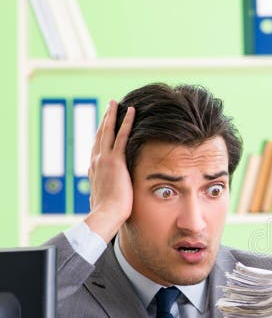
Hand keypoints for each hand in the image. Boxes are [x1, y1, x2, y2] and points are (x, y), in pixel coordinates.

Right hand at [85, 100, 134, 242]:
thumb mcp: (104, 199)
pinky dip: (126, 122)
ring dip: (112, 115)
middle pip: (100, 135)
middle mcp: (96, 161)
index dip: (100, 136)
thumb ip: (105, 193)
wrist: (106, 214)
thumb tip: (104, 198)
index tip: (103, 126)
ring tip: (116, 103)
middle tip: (109, 107)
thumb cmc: (108, 213)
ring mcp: (104, 159)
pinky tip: (131, 111)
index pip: (96, 148)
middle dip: (104, 120)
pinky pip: (122, 136)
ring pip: (108, 131)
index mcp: (94, 170)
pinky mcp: (115, 160)